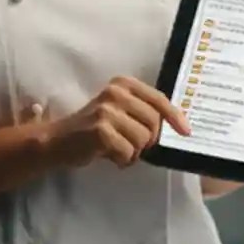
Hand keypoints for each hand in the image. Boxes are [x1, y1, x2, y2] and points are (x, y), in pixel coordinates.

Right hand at [42, 76, 191, 168]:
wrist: (57, 141)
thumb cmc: (93, 129)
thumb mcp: (119, 111)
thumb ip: (143, 112)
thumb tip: (176, 125)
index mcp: (123, 84)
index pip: (158, 99)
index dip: (175, 117)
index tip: (186, 132)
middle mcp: (115, 92)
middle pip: (154, 122)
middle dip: (148, 140)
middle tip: (132, 146)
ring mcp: (107, 110)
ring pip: (143, 139)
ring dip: (134, 152)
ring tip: (117, 149)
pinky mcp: (101, 130)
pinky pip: (128, 152)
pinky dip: (122, 159)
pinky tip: (108, 155)